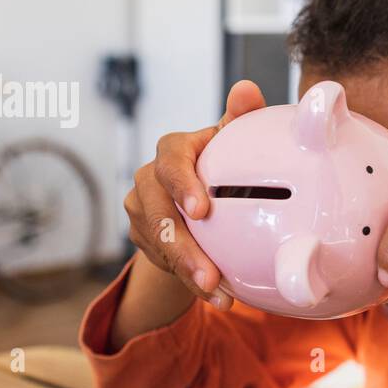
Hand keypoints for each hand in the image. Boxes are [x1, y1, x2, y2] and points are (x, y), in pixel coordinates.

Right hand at [123, 80, 264, 308]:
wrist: (202, 199)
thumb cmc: (222, 161)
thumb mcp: (233, 140)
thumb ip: (241, 117)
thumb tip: (247, 89)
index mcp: (174, 151)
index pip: (171, 161)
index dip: (182, 184)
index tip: (201, 210)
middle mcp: (149, 178)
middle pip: (157, 212)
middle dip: (182, 246)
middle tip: (209, 273)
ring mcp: (141, 210)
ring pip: (159, 243)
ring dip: (187, 271)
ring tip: (216, 292)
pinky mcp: (143, 237)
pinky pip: (164, 263)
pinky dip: (190, 283)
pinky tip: (219, 298)